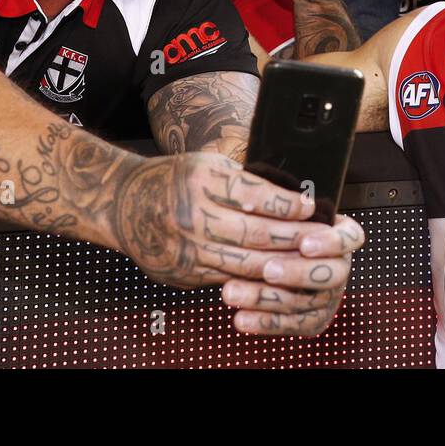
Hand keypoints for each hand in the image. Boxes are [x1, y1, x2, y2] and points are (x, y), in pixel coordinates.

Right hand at [123, 151, 352, 295]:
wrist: (122, 204)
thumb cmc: (173, 179)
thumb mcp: (207, 165)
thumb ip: (245, 182)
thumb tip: (293, 197)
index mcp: (200, 181)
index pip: (254, 194)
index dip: (286, 204)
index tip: (310, 205)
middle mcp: (190, 216)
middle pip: (254, 233)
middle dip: (293, 238)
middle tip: (322, 239)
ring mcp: (185, 250)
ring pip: (244, 264)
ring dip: (281, 264)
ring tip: (306, 260)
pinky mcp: (182, 275)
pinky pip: (227, 279)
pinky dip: (254, 279)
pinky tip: (276, 276)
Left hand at [222, 211, 364, 335]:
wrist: (270, 257)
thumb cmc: (277, 228)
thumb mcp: (282, 212)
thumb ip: (280, 209)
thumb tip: (263, 196)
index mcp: (340, 236)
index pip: (349, 237)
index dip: (331, 243)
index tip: (304, 244)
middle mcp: (339, 267)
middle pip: (331, 274)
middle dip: (297, 273)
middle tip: (267, 269)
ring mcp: (329, 297)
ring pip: (303, 301)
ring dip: (266, 298)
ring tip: (232, 291)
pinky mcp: (313, 321)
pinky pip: (291, 325)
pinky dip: (264, 323)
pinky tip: (240, 318)